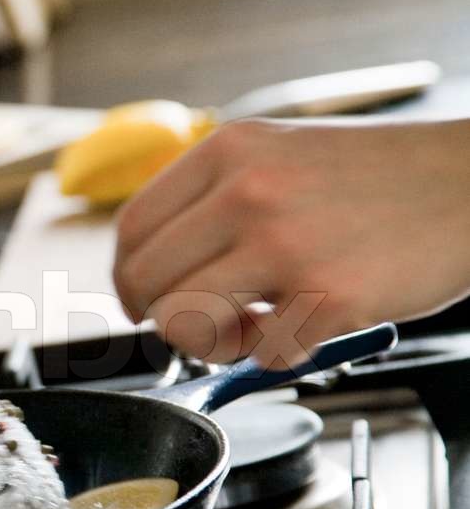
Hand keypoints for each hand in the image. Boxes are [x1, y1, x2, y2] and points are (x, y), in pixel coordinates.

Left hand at [114, 116, 469, 364]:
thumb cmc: (380, 179)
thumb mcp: (282, 154)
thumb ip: (218, 200)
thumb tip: (157, 271)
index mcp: (228, 151)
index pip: (133, 228)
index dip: (128, 280)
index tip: (141, 302)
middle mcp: (246, 192)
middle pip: (147, 284)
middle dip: (166, 320)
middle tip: (207, 324)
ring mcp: (285, 244)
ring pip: (187, 326)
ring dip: (217, 344)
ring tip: (259, 324)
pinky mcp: (329, 296)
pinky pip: (263, 357)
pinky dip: (280, 355)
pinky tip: (310, 324)